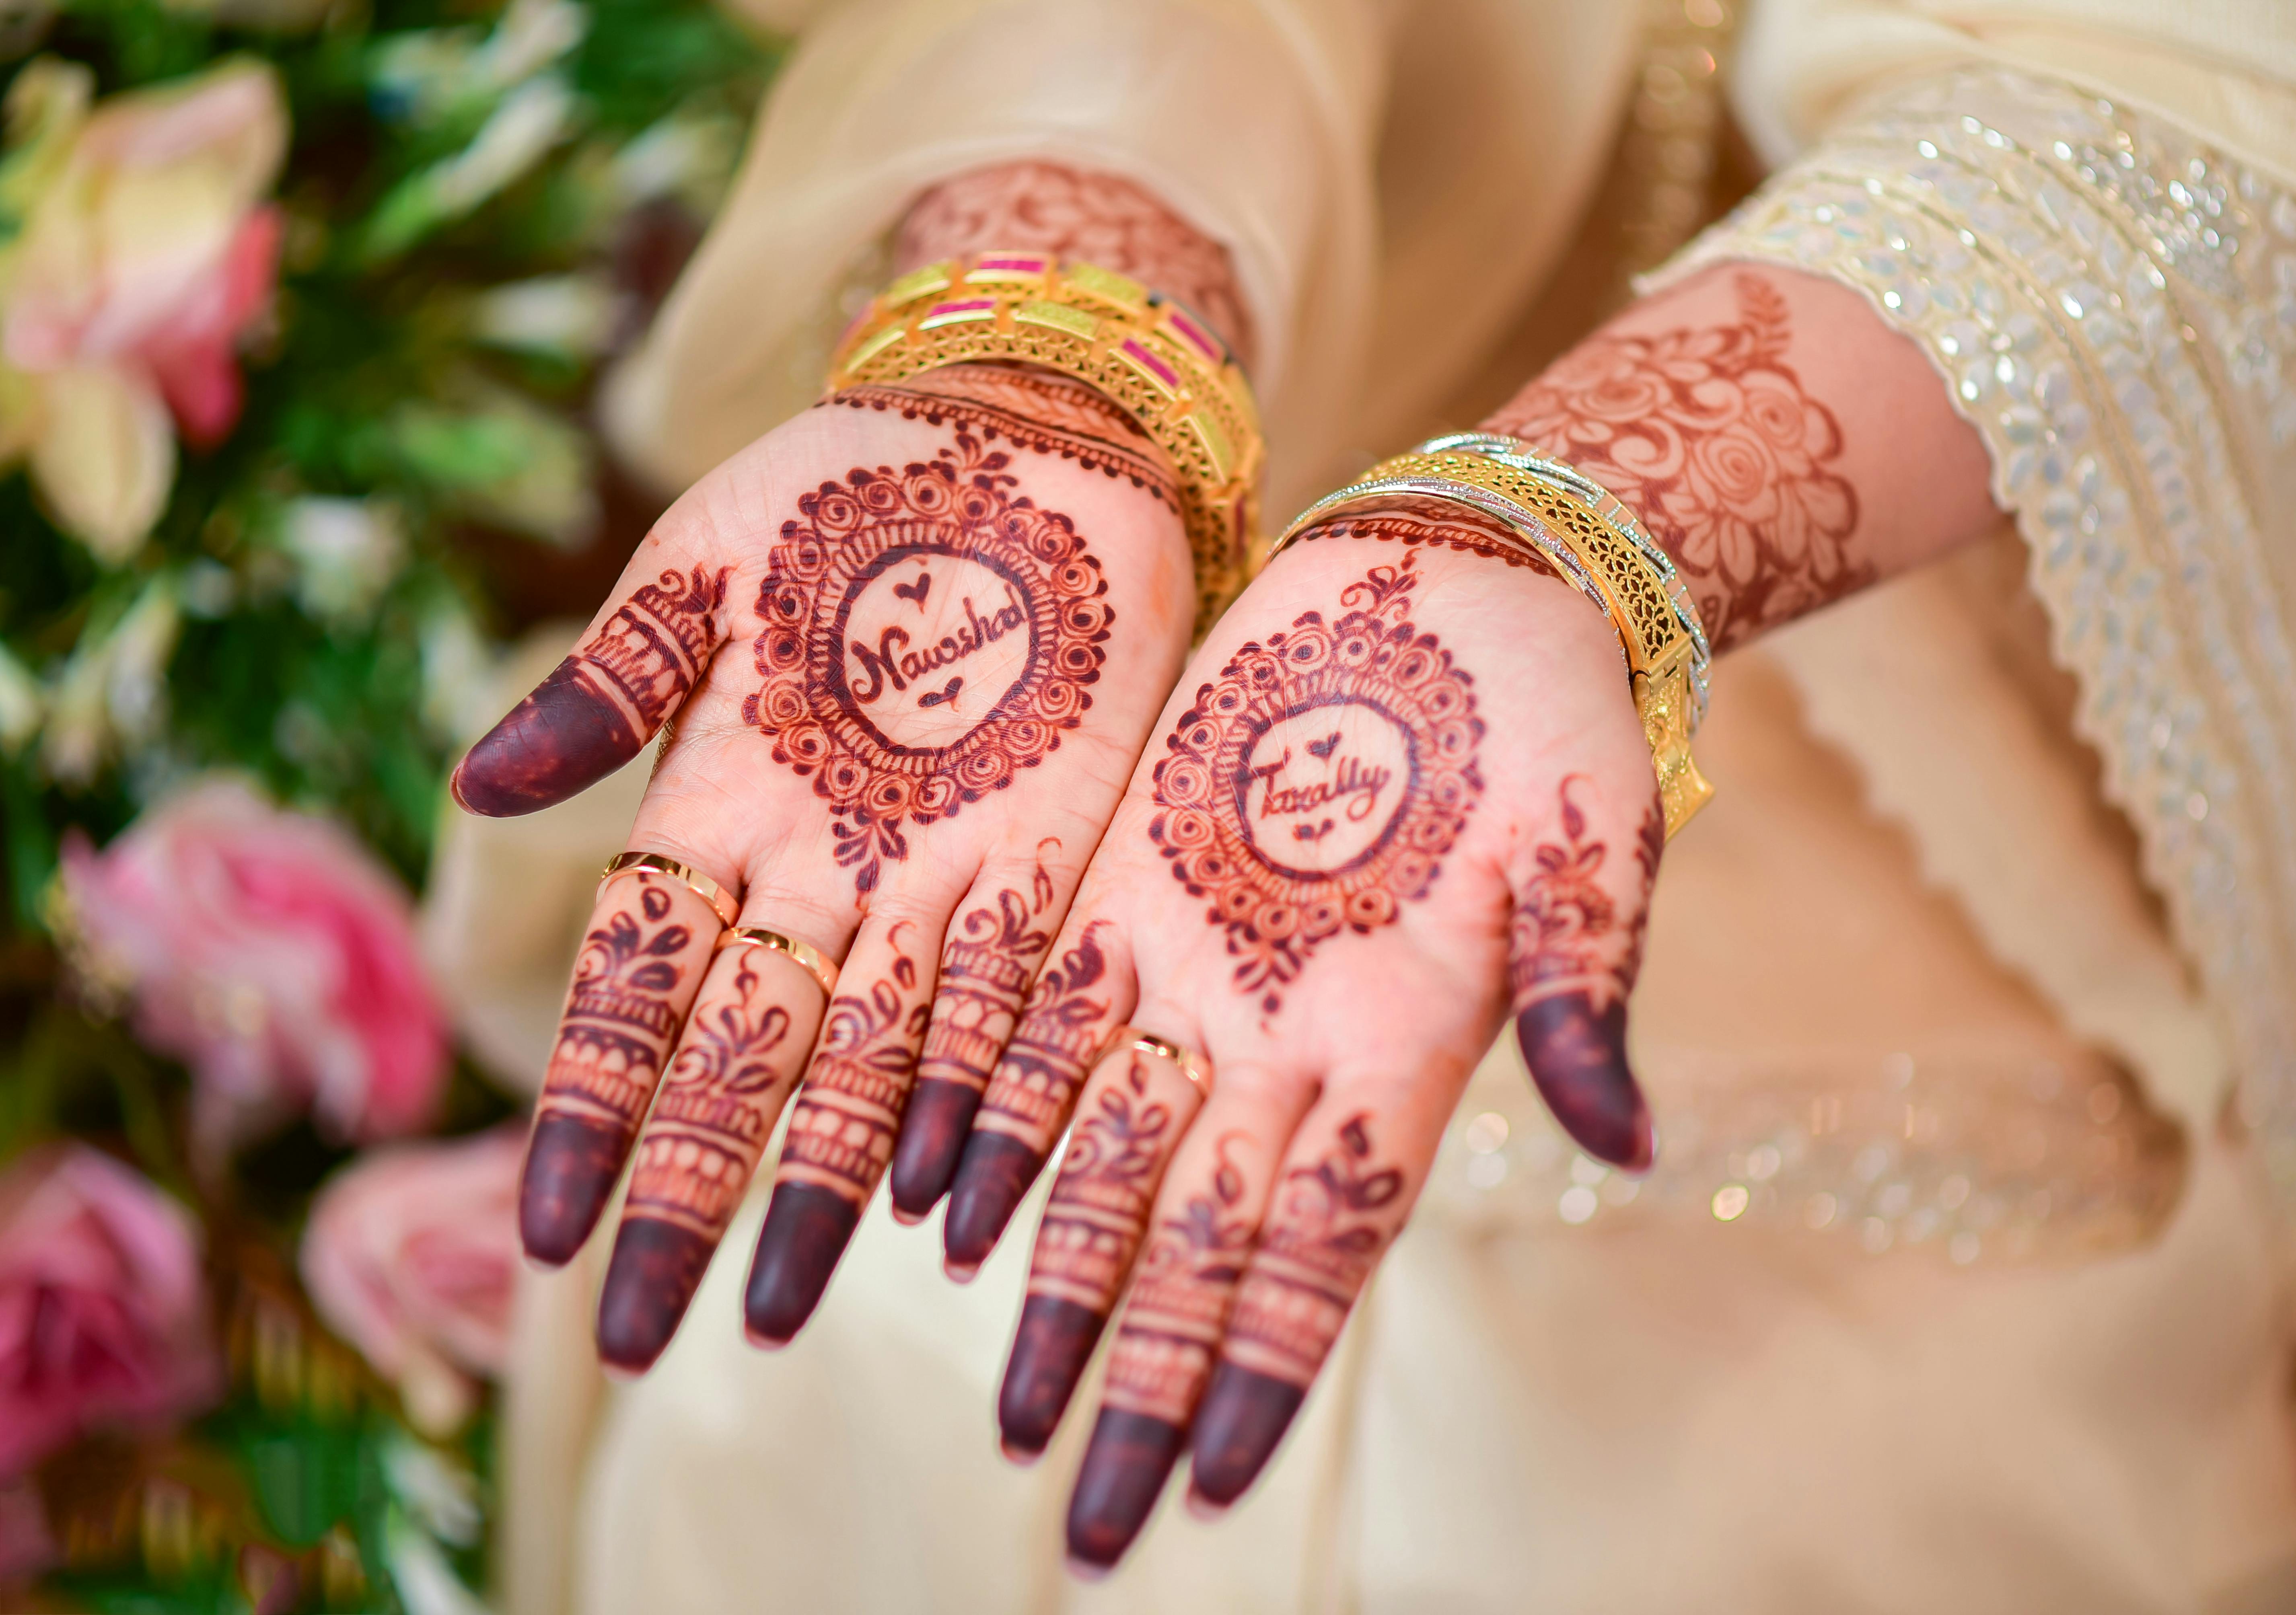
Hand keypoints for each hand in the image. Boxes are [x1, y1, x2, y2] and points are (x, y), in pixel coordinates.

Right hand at [456, 364, 1196, 1371]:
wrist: (1026, 426)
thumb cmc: (848, 481)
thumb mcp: (706, 564)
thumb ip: (611, 679)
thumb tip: (474, 784)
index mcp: (717, 800)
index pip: (629, 986)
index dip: (586, 1105)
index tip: (544, 1224)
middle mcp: (817, 869)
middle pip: (739, 1061)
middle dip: (688, 1197)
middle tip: (638, 1338)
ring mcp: (932, 872)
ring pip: (867, 1062)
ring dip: (824, 1187)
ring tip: (787, 1315)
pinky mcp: (1047, 855)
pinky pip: (1005, 1000)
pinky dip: (978, 1096)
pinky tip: (947, 1201)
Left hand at [935, 509, 1667, 1568]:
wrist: (1456, 582)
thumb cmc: (1554, 712)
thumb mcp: (1590, 838)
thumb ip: (1586, 987)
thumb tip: (1629, 1140)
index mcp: (1401, 1043)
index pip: (1321, 1244)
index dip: (1260, 1365)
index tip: (1202, 1488)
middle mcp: (1287, 1037)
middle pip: (1197, 1241)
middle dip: (1138, 1373)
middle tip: (1078, 1518)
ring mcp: (1201, 967)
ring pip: (1104, 1157)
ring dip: (1052, 1282)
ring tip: (1005, 1406)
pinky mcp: (1130, 882)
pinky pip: (1042, 1023)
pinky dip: (992, 1116)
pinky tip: (933, 1207)